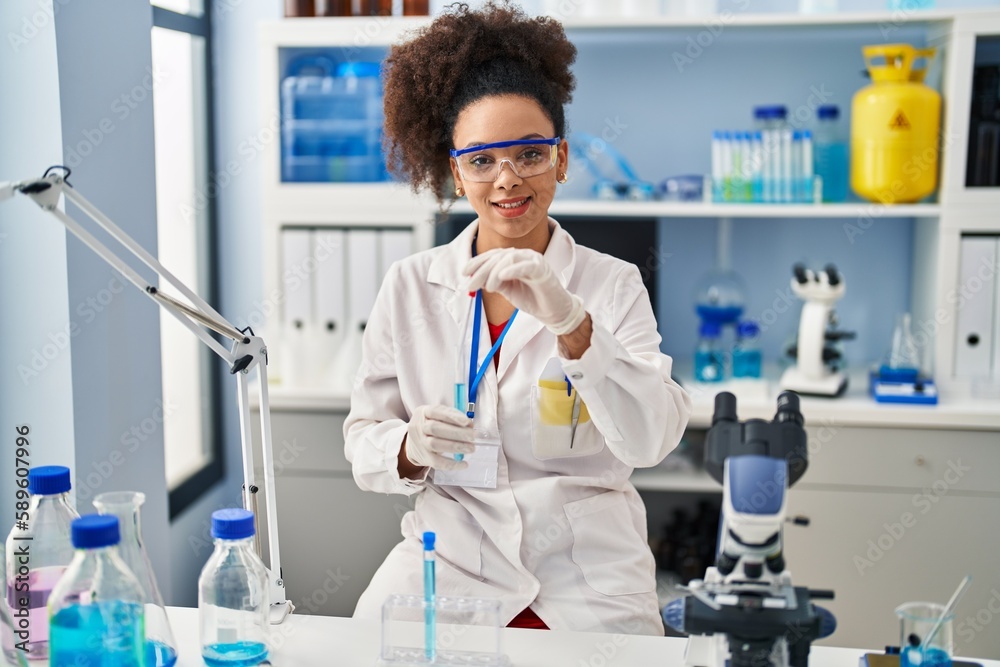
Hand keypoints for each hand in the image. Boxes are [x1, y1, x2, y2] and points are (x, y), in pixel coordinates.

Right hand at [403, 405, 473, 470]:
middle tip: (472, 436)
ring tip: (471, 448)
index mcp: (424, 412)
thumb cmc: (432, 425)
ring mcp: (420, 442)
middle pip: (435, 428)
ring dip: (455, 446)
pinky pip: (437, 462)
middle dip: (456, 433)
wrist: (414, 442)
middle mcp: (419, 426)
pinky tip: (464, 464)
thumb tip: (470, 425)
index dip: (452, 417)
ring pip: (435, 444)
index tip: (467, 422)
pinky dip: (452, 464)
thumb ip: (453, 417)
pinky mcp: (424, 457)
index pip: (436, 412)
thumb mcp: (439, 416)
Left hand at [464, 248, 584, 335]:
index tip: (464, 272)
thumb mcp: (507, 290)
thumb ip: (493, 282)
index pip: (493, 255)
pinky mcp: (542, 269)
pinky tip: (501, 276)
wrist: (553, 312)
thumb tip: (475, 278)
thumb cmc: (532, 299)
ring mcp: (533, 260)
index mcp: (514, 259)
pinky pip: (525, 266)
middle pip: (497, 257)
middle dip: (481, 270)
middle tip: (470, 285)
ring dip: (494, 272)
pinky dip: (512, 269)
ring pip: (508, 259)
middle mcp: (523, 255)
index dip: (477, 262)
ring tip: (488, 288)